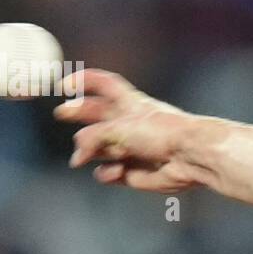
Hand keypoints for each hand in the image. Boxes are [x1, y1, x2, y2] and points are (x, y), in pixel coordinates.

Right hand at [55, 69, 201, 192]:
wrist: (191, 157)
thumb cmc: (161, 133)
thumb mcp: (119, 127)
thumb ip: (91, 138)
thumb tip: (77, 157)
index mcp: (129, 103)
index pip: (104, 84)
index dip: (84, 81)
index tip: (64, 85)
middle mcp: (129, 123)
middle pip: (96, 114)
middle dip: (78, 113)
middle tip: (61, 114)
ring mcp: (130, 148)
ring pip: (98, 148)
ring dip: (89, 151)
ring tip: (84, 157)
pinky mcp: (132, 172)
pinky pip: (108, 172)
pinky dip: (107, 173)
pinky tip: (116, 172)